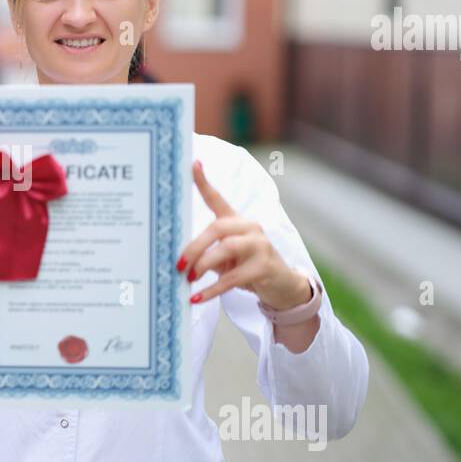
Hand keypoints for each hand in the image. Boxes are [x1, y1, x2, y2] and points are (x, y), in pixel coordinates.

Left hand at [176, 159, 309, 308]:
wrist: (282, 286)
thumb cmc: (247, 268)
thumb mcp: (225, 257)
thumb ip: (207, 252)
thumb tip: (178, 260)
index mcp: (236, 221)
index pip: (217, 198)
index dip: (203, 182)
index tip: (193, 164)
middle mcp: (249, 227)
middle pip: (217, 228)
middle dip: (194, 247)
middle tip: (179, 265)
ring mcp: (260, 245)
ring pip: (227, 249)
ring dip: (203, 264)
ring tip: (189, 278)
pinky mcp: (265, 266)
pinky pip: (234, 277)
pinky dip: (213, 289)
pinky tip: (198, 297)